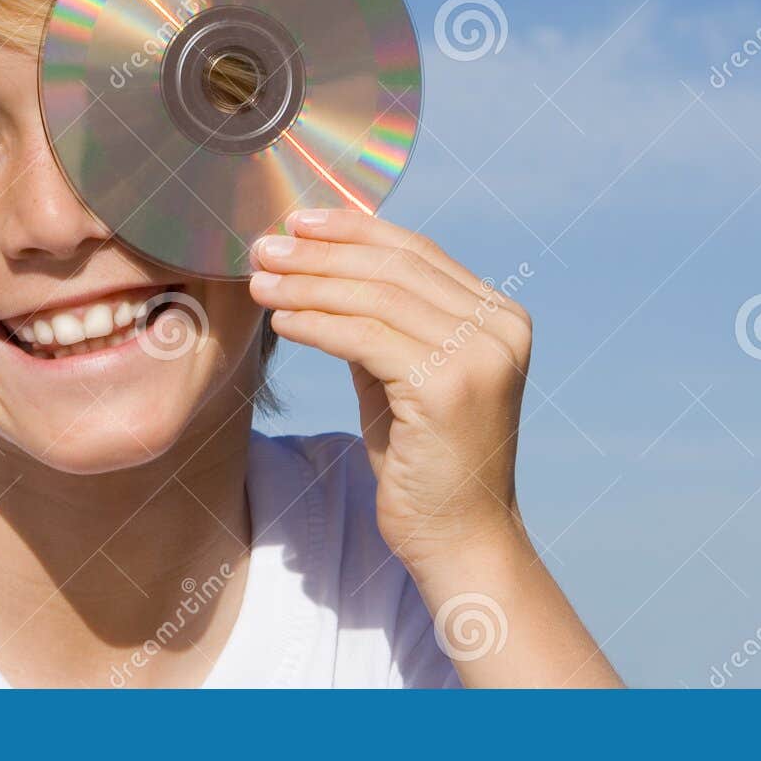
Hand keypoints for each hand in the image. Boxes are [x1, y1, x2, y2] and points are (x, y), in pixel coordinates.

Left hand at [249, 209, 532, 574]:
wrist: (458, 539)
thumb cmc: (424, 461)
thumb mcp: (403, 374)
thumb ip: (380, 322)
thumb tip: (318, 266)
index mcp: (500, 316)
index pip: (418, 252)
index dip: (354, 231)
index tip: (299, 222)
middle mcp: (500, 327)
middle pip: (395, 268)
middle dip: (321, 253)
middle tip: (264, 247)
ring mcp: (480, 355)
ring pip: (376, 298)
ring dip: (308, 284)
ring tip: (260, 281)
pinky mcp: (447, 386)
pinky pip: (364, 338)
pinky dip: (316, 323)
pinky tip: (280, 319)